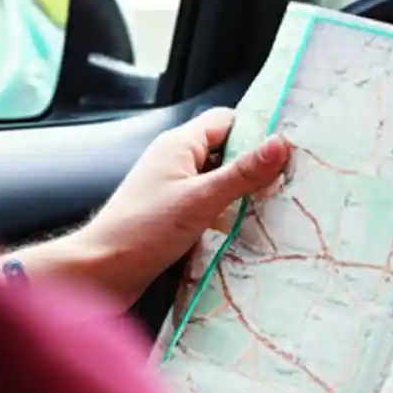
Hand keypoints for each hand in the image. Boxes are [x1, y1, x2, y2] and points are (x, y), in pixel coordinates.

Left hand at [72, 107, 290, 307]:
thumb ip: (242, 173)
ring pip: (220, 181)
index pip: (227, 121)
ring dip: (243, 193)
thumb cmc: (143, 229)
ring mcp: (174, 189)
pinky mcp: (174, 215)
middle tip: (290, 181)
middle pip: (226, 151)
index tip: (289, 147)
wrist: (101, 271)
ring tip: (277, 206)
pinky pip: (210, 205)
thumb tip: (280, 144)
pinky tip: (247, 229)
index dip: (257, 130)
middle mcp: (176, 161)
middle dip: (255, 166)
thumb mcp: (201, 199)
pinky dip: (228, 214)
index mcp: (179, 144)